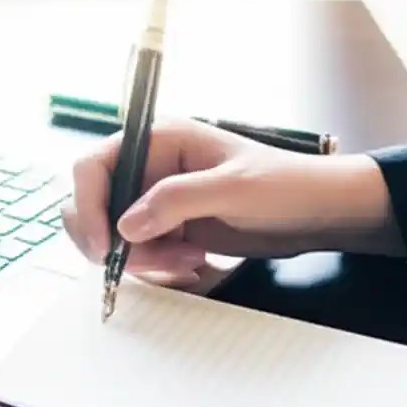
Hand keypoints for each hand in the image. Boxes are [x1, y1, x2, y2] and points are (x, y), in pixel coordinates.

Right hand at [60, 118, 402, 282]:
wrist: (319, 213)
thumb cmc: (284, 186)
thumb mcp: (233, 189)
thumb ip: (176, 201)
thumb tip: (125, 226)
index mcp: (156, 140)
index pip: (93, 166)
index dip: (87, 205)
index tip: (104, 246)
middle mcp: (146, 167)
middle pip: (93, 205)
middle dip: (114, 241)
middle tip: (152, 262)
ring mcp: (154, 199)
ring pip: (113, 236)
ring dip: (143, 258)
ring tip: (191, 259)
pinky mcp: (165, 227)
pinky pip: (137, 252)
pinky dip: (157, 266)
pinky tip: (195, 262)